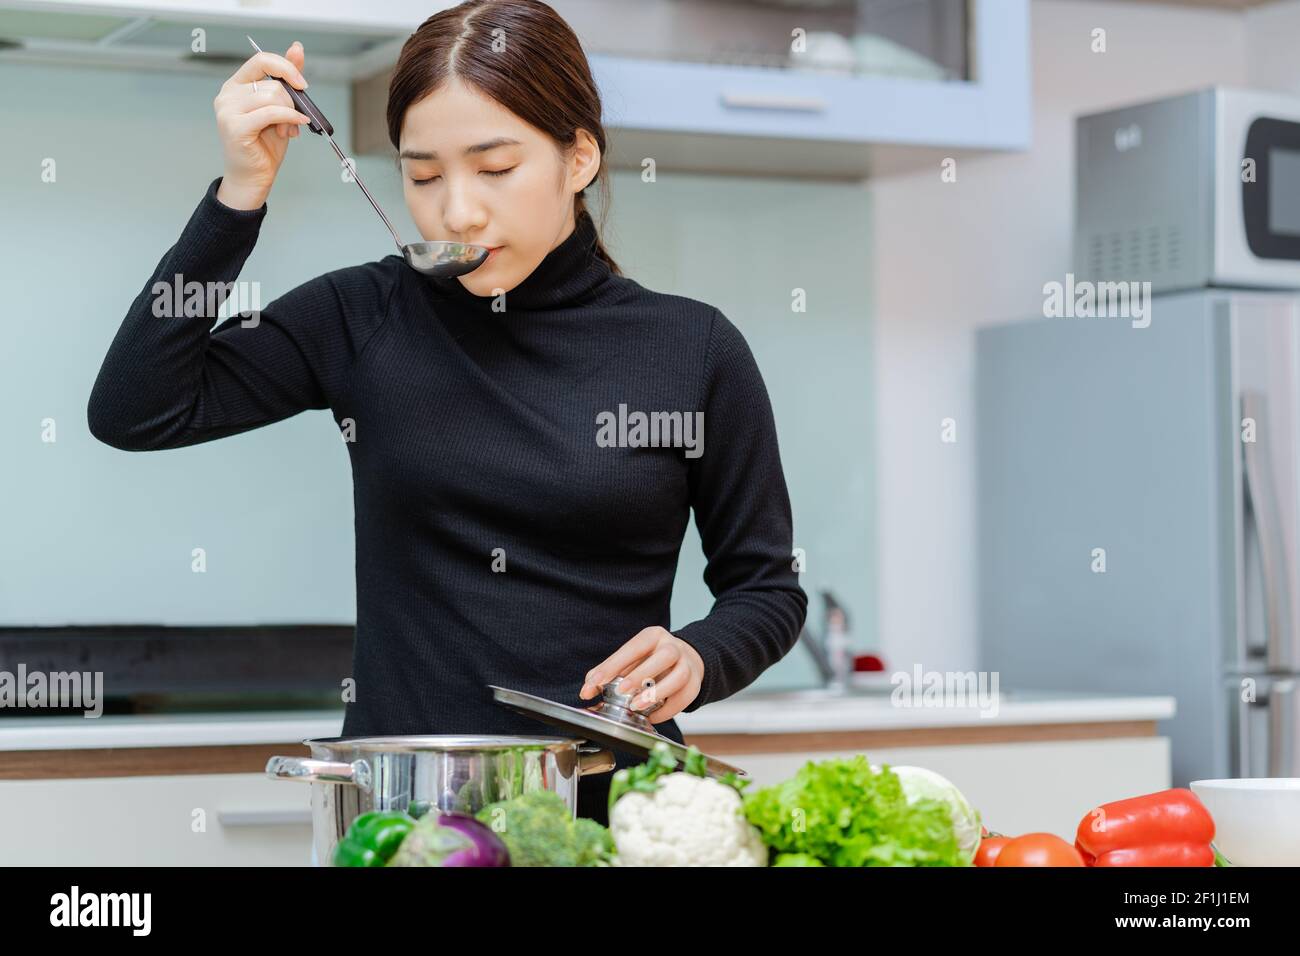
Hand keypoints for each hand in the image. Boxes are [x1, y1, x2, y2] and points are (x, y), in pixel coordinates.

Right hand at [213, 41, 310, 209]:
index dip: (286, 67)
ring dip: (290, 114)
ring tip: (288, 131)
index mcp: (236, 85)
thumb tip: (297, 48)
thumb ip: (287, 79)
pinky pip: (272, 112)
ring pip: (273, 96)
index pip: (261, 60)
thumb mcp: (281, 107)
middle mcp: (227, 94)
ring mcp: (227, 110)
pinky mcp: (235, 126)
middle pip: (272, 83)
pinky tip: (295, 128)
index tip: (302, 83)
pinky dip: (290, 118)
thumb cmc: (265, 144)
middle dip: (292, 102)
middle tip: (295, 122)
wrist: (253, 177)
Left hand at [579, 626, 704, 722]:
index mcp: (652, 636)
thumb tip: (587, 690)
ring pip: (679, 676)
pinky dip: (668, 710)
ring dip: (657, 693)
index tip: (594, 683)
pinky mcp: (696, 683)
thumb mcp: (631, 658)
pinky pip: (685, 697)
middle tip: (621, 691)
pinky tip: (652, 716)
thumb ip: (608, 671)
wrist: (686, 658)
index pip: (633, 648)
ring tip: (637, 706)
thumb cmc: (652, 659)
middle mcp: (672, 647)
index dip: (613, 665)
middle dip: (640, 675)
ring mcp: (687, 664)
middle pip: (664, 657)